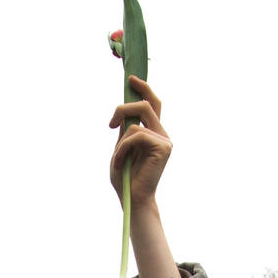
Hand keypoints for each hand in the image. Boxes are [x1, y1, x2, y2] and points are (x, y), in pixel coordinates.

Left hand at [109, 78, 171, 211]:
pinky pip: (136, 135)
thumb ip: (125, 129)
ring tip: (117, 159)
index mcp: (155, 133)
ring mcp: (165, 140)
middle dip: (126, 106)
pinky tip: (121, 162)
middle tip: (111, 123)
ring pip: (136, 122)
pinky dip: (123, 148)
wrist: (133, 198)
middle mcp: (163, 134)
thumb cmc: (125, 178)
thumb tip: (124, 110)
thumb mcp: (121, 148)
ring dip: (120, 141)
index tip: (131, 79)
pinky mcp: (163, 147)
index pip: (153, 104)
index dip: (144, 88)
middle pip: (148, 104)